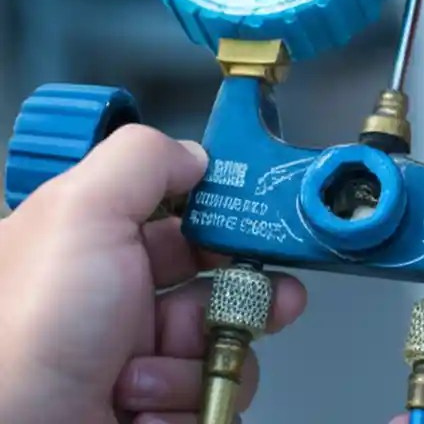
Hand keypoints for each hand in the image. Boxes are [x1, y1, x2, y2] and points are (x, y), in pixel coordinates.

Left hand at [0, 125, 306, 423]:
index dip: (226, 221)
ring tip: (143, 377)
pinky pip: (210, 400)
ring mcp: (136, 362)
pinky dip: (185, 406)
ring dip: (199, 361)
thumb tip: (196, 154)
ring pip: (223, 347)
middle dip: (252, 295)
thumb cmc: (25, 334)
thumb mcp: (80, 214)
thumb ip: (141, 162)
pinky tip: (140, 407)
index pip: (179, 221)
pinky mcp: (157, 410)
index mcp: (93, 249)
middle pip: (218, 285)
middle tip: (270, 301)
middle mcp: (115, 305)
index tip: (262, 225)